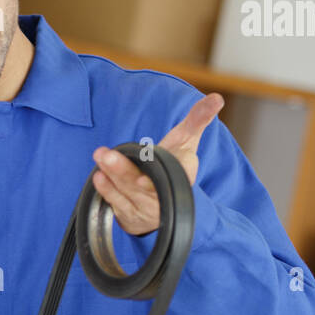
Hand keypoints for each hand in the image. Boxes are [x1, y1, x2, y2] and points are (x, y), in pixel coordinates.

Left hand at [90, 93, 224, 236]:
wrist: (167, 198)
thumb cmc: (176, 161)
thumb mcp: (187, 139)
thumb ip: (199, 118)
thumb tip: (217, 97)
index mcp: (183, 176)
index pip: (177, 175)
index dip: (162, 176)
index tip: (145, 177)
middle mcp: (165, 195)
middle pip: (144, 185)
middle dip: (123, 171)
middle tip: (105, 155)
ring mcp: (147, 208)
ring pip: (127, 192)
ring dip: (111, 176)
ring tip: (100, 157)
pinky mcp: (130, 216)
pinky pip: (117, 205)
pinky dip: (107, 191)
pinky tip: (98, 177)